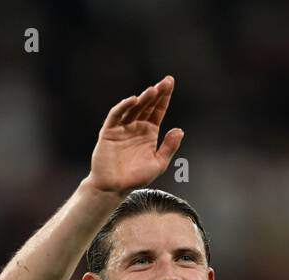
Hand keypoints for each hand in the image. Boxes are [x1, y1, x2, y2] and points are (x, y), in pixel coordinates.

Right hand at [86, 76, 184, 195]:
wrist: (114, 187)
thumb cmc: (135, 178)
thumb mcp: (158, 163)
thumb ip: (169, 147)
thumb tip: (180, 130)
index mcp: (149, 132)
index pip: (158, 110)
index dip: (164, 97)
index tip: (170, 83)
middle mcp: (136, 127)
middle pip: (147, 105)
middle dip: (156, 93)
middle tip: (165, 82)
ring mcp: (122, 128)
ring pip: (133, 108)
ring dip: (143, 98)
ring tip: (153, 90)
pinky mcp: (109, 131)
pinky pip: (116, 115)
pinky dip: (123, 106)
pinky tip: (133, 100)